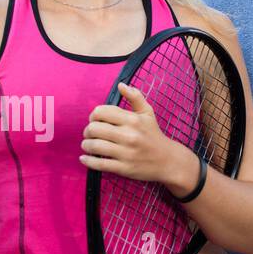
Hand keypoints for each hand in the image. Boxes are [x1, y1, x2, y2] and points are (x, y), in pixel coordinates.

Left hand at [79, 82, 195, 188]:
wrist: (168, 161)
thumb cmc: (154, 135)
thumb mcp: (148, 113)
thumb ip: (135, 97)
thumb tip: (121, 85)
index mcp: (132, 120)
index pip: (101, 112)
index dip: (93, 115)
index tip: (95, 120)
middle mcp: (129, 136)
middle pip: (94, 129)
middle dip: (87, 131)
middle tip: (89, 133)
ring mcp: (126, 153)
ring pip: (95, 146)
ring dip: (86, 145)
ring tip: (87, 144)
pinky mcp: (124, 168)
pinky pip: (100, 164)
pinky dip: (88, 161)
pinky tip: (84, 158)